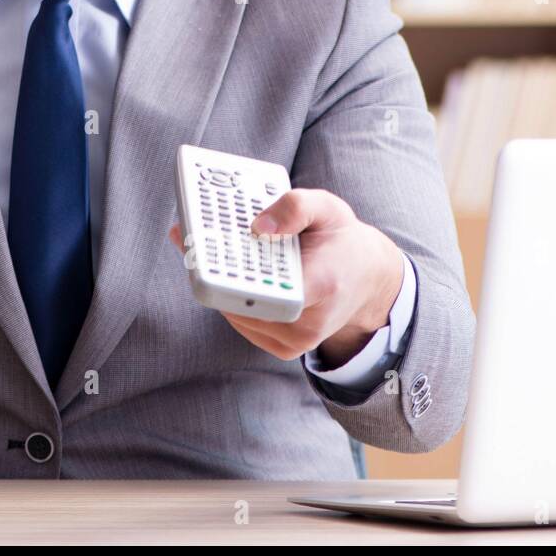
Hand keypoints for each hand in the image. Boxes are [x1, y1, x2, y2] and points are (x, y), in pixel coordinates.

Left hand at [167, 187, 404, 368]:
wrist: (366, 278)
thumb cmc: (341, 241)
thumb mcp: (328, 208)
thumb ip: (296, 207)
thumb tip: (258, 225)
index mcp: (322, 286)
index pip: (270, 292)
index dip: (233, 279)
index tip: (204, 254)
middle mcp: (308, 323)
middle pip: (243, 304)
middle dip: (213, 273)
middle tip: (189, 242)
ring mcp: (296, 340)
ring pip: (237, 315)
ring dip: (216, 285)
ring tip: (199, 252)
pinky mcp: (283, 348)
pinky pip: (242, 324)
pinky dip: (227, 300)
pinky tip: (218, 274)